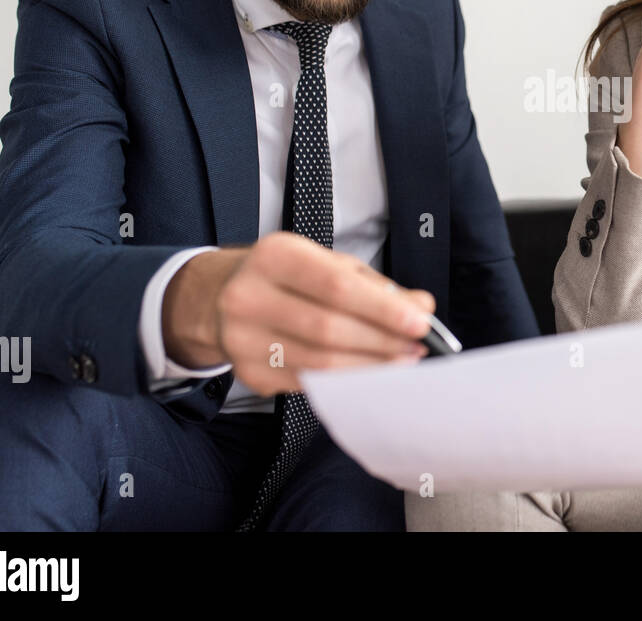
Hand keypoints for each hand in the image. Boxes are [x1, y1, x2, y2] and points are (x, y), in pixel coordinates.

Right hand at [164, 231, 435, 394]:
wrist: (220, 298)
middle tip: (417, 347)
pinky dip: (346, 382)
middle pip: (329, 328)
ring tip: (402, 362)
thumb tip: (421, 307)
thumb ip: (375, 285)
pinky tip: (369, 375)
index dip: (382, 308)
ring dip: (369, 366)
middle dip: (381, 341)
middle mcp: (249, 296)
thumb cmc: (287, 278)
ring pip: (319, 363)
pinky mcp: (248, 373)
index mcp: (274, 256)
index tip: (419, 322)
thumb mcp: (327, 264)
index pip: (335, 286)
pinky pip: (308, 383)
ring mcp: (243, 339)